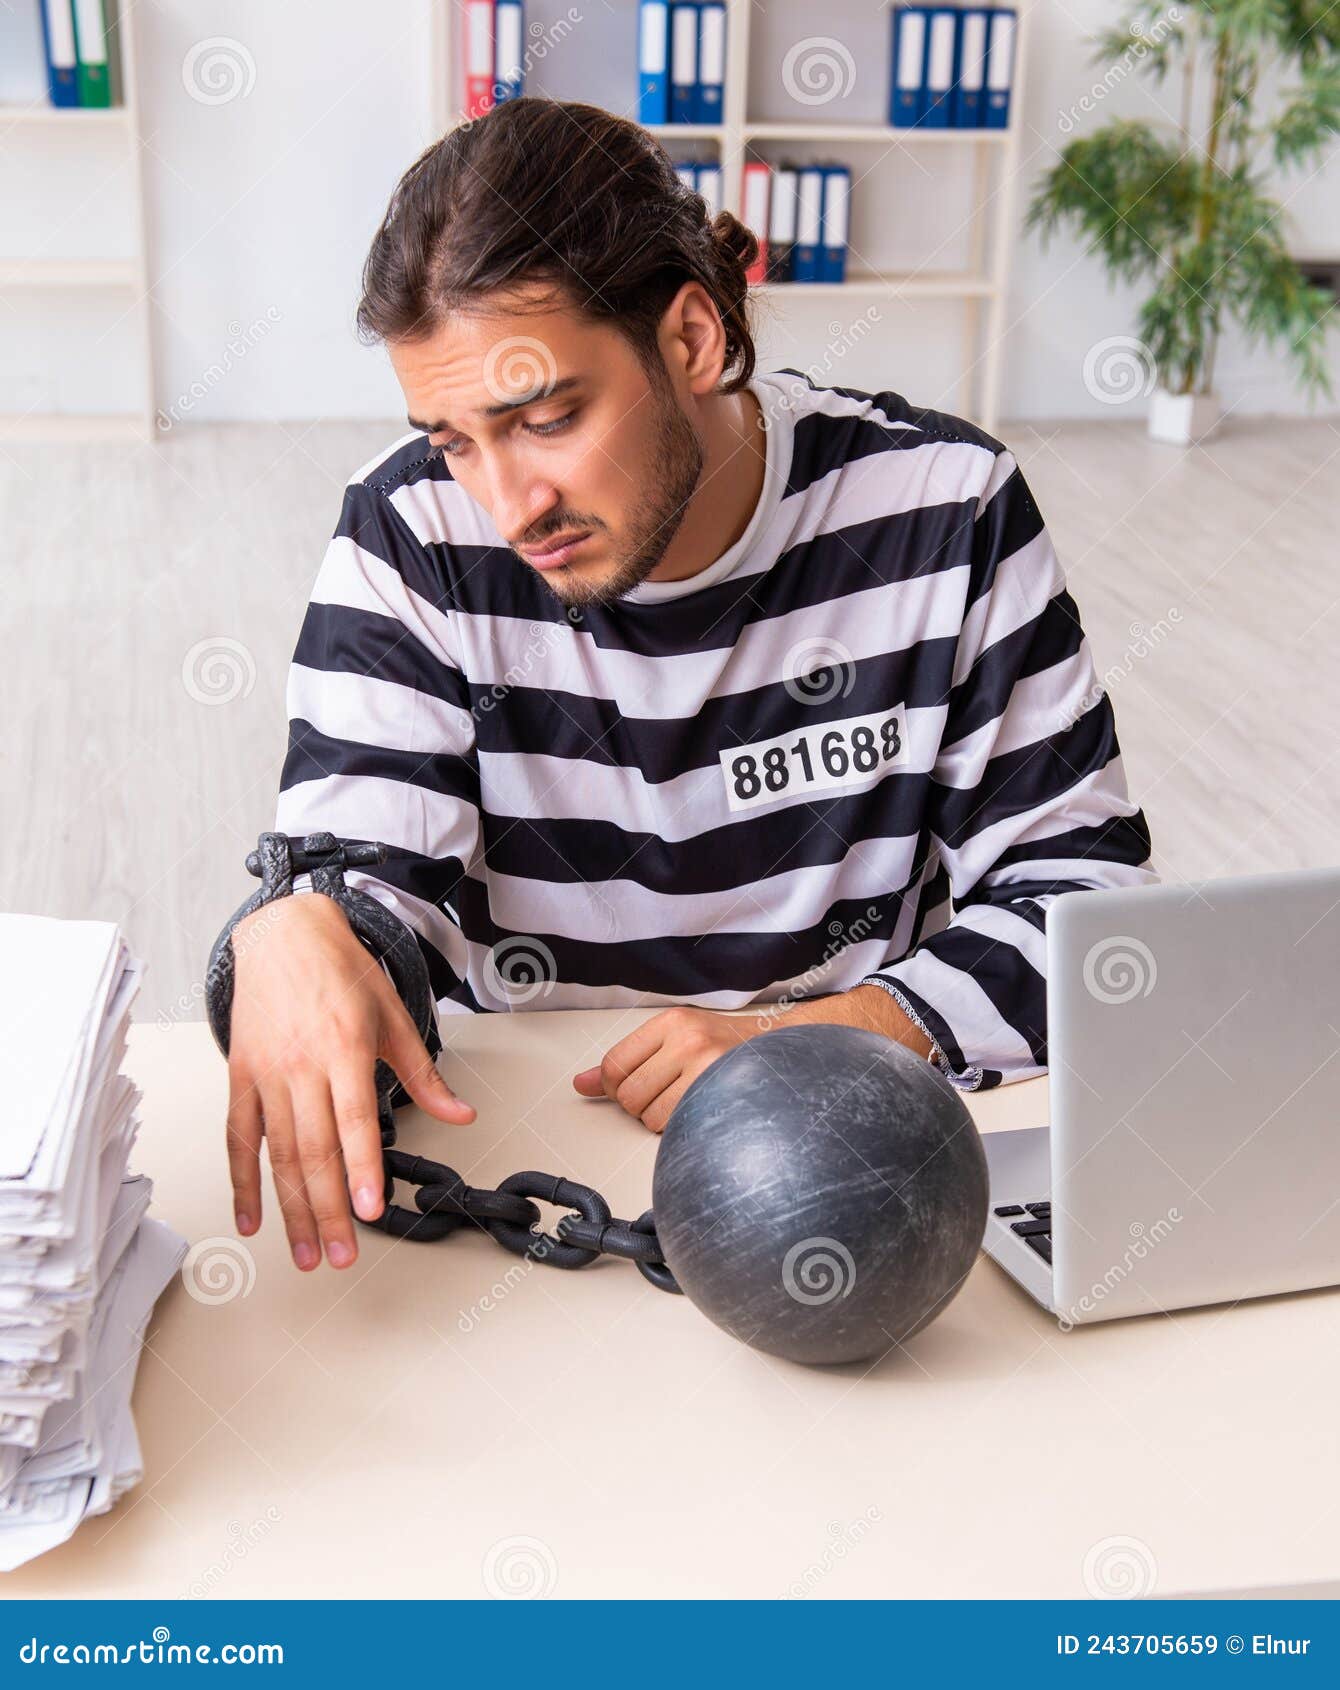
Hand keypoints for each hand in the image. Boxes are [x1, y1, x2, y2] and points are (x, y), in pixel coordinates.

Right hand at [225, 892, 474, 1270]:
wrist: (283, 934)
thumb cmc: (341, 972)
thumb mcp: (394, 1016)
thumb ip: (425, 1076)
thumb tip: (461, 1115)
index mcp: (344, 1049)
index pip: (355, 1122)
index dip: (362, 1170)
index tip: (370, 1211)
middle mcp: (301, 1065)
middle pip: (313, 1151)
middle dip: (328, 1211)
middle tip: (339, 1257)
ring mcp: (266, 1073)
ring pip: (277, 1154)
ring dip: (291, 1210)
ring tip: (305, 1253)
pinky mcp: (240, 1076)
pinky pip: (238, 1137)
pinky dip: (242, 1182)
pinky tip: (252, 1219)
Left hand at [572, 987, 934, 1133]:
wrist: (791, 1055)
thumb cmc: (730, 1052)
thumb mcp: (677, 1041)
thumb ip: (628, 1062)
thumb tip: (580, 1084)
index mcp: (674, 1022)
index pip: (614, 1066)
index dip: (613, 1087)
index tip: (628, 1090)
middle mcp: (689, 1040)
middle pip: (628, 1096)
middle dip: (642, 1106)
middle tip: (673, 1094)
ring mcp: (709, 1068)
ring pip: (650, 1118)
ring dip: (665, 1121)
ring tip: (693, 1103)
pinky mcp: (724, 1095)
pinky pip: (678, 1128)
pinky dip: (684, 1130)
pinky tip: (705, 1114)